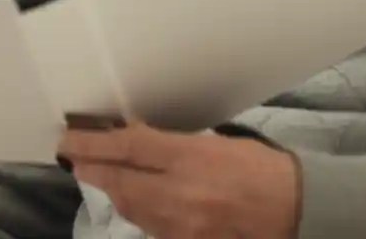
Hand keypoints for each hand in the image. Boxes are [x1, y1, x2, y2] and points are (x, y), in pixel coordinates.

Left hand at [58, 122, 301, 238]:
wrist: (295, 210)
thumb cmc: (258, 168)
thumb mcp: (215, 143)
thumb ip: (173, 145)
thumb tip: (135, 142)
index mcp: (191, 158)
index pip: (129, 148)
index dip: (93, 144)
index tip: (70, 138)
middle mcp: (181, 194)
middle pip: (121, 183)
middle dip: (94, 169)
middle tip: (75, 157)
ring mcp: (182, 226)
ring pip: (132, 209)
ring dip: (114, 191)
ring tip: (101, 175)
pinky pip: (152, 227)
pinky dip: (139, 212)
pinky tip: (136, 201)